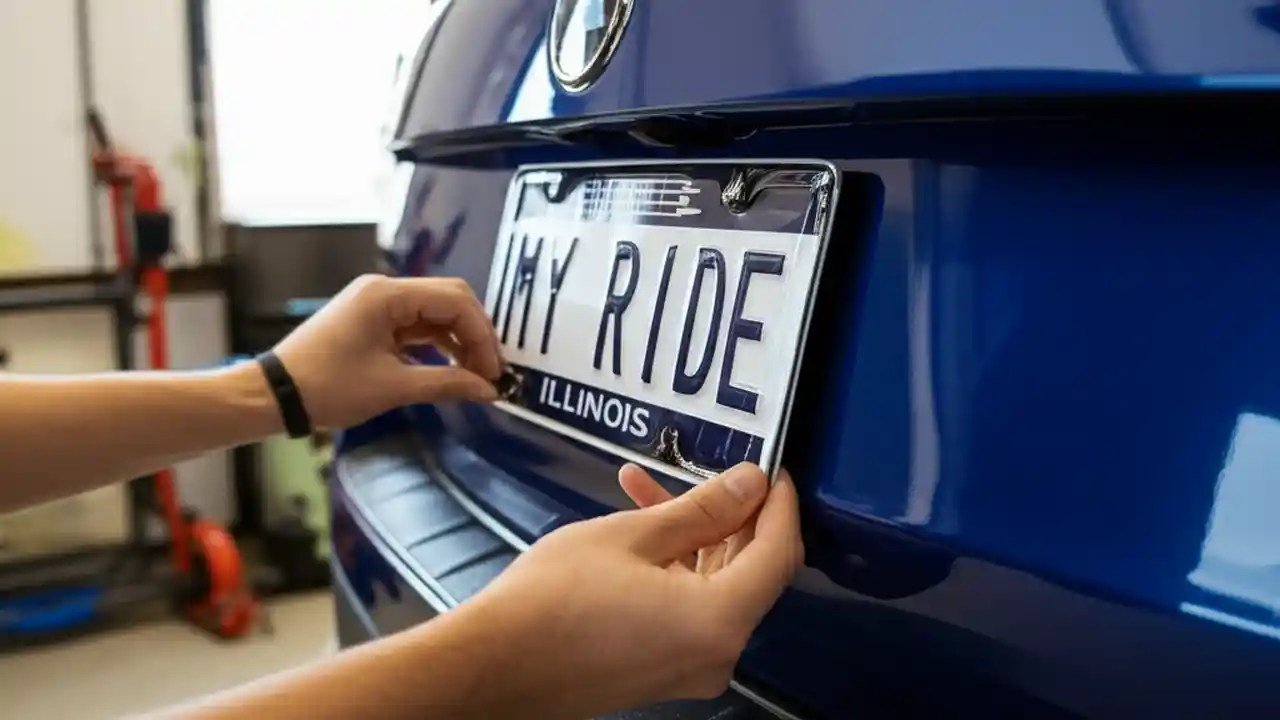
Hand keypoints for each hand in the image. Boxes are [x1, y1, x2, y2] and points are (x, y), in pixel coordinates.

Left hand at [272, 274, 501, 428]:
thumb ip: (447, 383)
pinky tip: (451, 369)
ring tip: (475, 376)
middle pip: (448, 301)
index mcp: (387, 295)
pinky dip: (438, 346)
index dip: (482, 335)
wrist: (275, 395)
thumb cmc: (328, 387)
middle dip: (475, 335)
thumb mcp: (392, 388)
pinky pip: (416, 326)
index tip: (493, 371)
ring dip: (459, 342)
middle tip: (490, 373)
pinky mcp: (372, 321)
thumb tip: (489, 390)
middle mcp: (384, 290)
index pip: (454, 300)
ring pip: (434, 314)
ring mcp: (376, 304)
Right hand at [464, 463, 802, 717]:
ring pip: (715, 586)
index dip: (778, 502)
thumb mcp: (633, 536)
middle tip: (716, 469)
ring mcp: (689, 667)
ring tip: (653, 485)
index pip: (778, 552)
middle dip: (734, 515)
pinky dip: (673, 567)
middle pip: (752, 572)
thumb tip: (749, 484)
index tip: (770, 467)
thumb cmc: (551, 604)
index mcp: (719, 622)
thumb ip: (702, 508)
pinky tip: (638, 523)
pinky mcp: (662, 668)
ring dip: (693, 535)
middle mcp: (716, 654)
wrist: (493, 666)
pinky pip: (688, 607)